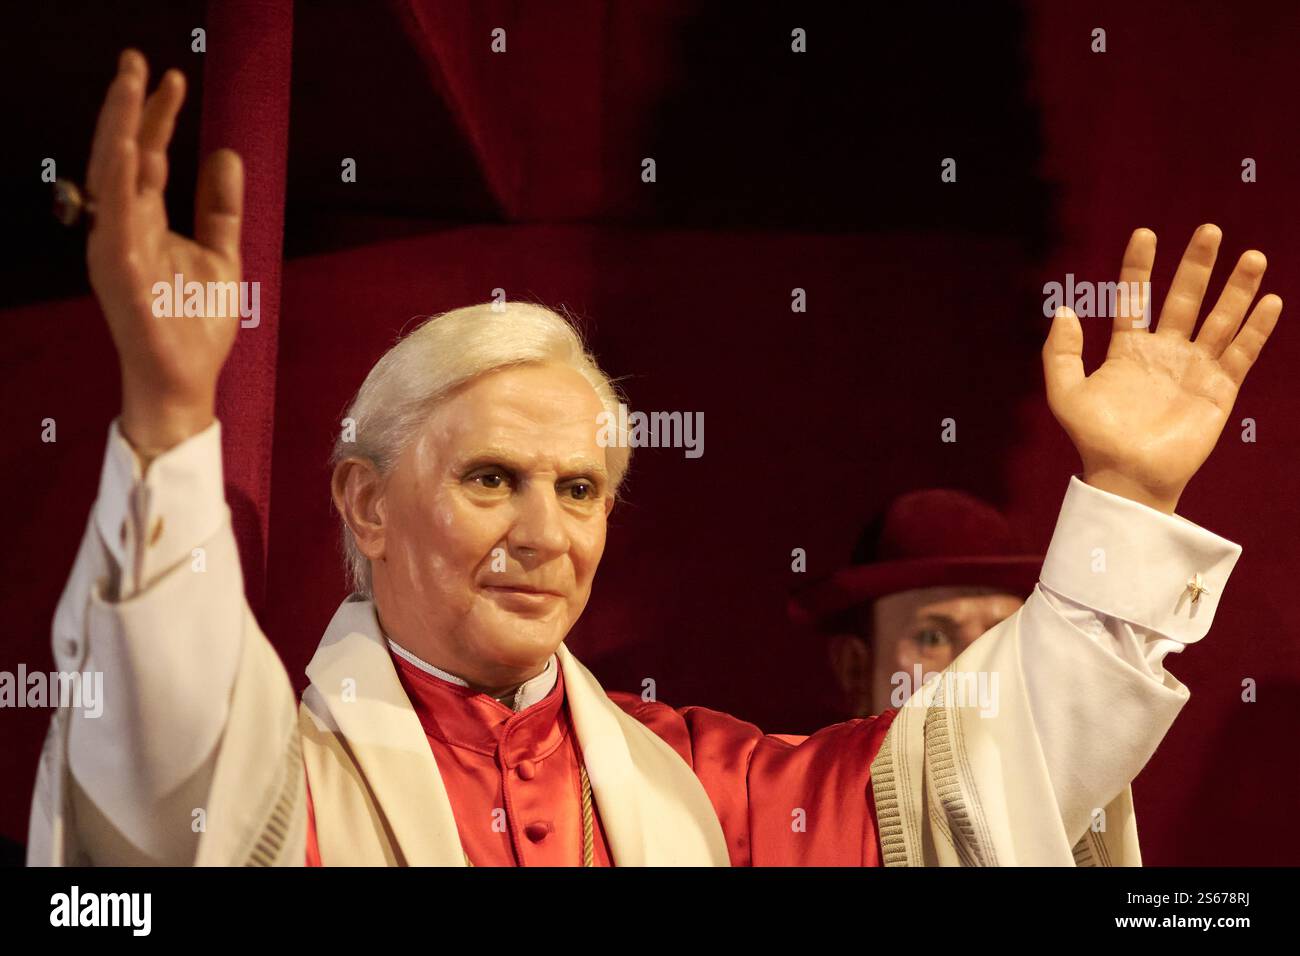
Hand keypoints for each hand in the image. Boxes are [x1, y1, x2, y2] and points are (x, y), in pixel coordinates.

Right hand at [86, 49, 244, 460]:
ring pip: (111, 175)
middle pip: (120, 155)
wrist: (187, 380)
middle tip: (138, 59)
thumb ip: (221, 206)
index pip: (145, 157)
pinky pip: (115, 216)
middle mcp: (121, 228)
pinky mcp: (118, 271)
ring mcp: (115, 248)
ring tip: (130, 85)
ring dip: (119, 128)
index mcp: (142, 221)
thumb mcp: (221, 253)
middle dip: (127, 107)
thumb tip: (225, 153)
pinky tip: (128, 145)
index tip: (174, 78)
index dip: (155, 117)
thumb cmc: (195, 326)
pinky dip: (120, 179)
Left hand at [1043, 224, 1280, 513]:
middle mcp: (1165, 352)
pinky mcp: (1220, 388)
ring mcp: (1195, 368)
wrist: (1127, 476)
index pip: (1135, 298)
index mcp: (1128, 350)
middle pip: (1184, 299)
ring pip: (1220, 319)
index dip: (1138, 266)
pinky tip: (1268, 301)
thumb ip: (1061, 352)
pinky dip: (1257, 327)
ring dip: (1236, 288)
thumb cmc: (1095, 439)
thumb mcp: (1065, 394)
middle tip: (1209, 230)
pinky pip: (1242, 352)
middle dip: (1197, 265)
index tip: (1143, 233)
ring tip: (1251, 256)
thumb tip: (1064, 309)